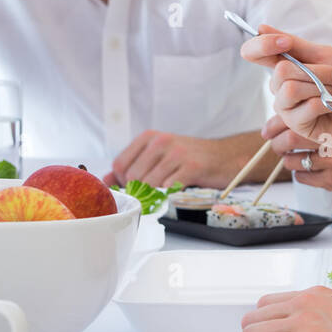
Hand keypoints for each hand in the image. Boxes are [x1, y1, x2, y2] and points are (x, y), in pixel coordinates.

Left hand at [103, 131, 240, 187]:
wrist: (226, 156)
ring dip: (154, 194)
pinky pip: (168, 187)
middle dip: (139, 190)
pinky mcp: (192, 166)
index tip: (136, 186)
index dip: (123, 181)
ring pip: (149, 184)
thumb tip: (106, 179)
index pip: (120, 164)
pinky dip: (169, 193)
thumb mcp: (159, 155)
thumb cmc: (191, 157)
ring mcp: (177, 153)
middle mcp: (161, 141)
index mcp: (149, 137)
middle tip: (152, 192)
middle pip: (133, 176)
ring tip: (165, 191)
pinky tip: (177, 188)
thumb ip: (133, 165)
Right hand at [239, 26, 331, 150]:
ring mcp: (289, 108)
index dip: (262, 45)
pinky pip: (305, 107)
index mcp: (287, 67)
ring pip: (289, 89)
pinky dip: (327, 103)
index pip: (255, 53)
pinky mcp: (299, 126)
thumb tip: (261, 28)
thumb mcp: (326, 56)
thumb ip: (294, 45)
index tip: (284, 43)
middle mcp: (283, 87)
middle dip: (316, 71)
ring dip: (322, 87)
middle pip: (280, 70)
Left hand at [262, 114, 331, 206]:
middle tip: (274, 141)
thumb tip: (296, 110)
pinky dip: (299, 172)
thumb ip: (330, 118)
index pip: (301, 116)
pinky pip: (302, 176)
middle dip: (277, 140)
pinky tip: (305, 169)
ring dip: (287, 158)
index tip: (271, 125)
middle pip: (292, 137)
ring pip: (293, 160)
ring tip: (290, 156)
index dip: (281, 120)